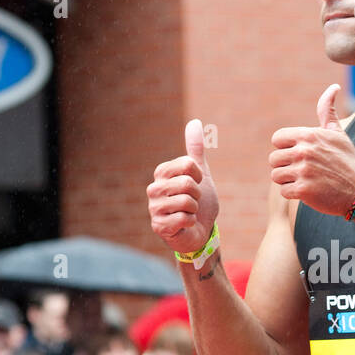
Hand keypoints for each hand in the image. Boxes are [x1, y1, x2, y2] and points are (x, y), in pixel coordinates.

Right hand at [147, 119, 219, 255]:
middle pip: (187, 183)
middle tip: (193, 202)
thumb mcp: (200, 173)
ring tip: (188, 213)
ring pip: (186, 201)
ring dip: (195, 209)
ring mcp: (154, 208)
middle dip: (197, 195)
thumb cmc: (198, 202)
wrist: (200, 231)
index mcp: (161, 173)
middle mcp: (154, 188)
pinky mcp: (158, 226)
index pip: (187, 164)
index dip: (198, 176)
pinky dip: (191, 222)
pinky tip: (185, 224)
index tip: (195, 185)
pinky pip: (184, 218)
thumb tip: (194, 123)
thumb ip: (195, 149)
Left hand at [268, 84, 354, 214]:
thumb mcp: (338, 134)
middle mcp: (304, 151)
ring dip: (288, 181)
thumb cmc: (347, 161)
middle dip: (286, 166)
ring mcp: (303, 171)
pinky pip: (284, 191)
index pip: (277, 139)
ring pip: (276, 175)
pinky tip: (310, 192)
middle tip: (305, 171)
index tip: (301, 155)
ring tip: (307, 181)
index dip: (286, 148)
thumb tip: (334, 87)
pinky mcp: (303, 190)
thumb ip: (327, 111)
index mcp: (309, 135)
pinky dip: (294, 194)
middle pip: (274, 159)